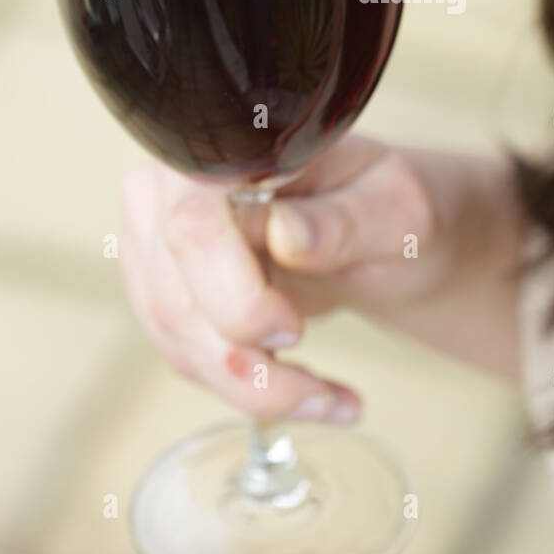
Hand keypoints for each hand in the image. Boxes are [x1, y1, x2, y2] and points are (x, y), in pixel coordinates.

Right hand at [117, 135, 445, 424]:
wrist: (379, 228)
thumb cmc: (388, 204)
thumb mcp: (395, 209)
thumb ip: (344, 220)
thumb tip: (284, 234)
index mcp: (230, 151)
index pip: (194, 226)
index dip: (236, 294)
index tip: (293, 328)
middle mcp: (173, 185)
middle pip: (175, 295)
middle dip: (248, 363)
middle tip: (323, 389)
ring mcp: (158, 237)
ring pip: (175, 336)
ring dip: (250, 388)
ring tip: (328, 402)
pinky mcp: (163, 286)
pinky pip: (183, 352)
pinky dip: (243, 388)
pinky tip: (304, 394)